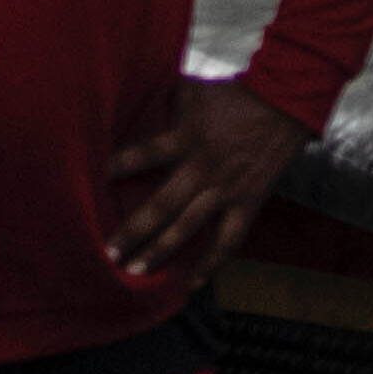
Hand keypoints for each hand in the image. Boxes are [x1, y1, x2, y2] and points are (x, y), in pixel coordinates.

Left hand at [102, 79, 302, 286]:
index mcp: (186, 138)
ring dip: (160, 251)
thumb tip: (132, 92)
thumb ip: (165, 100)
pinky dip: (211, 264)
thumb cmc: (239, 91)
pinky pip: (228, 240)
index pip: (140, 156)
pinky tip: (192, 284)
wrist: (288, 98)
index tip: (84, 185)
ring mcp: (226, 188)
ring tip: (135, 271)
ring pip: (188, 227)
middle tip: (107, 254)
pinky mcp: (249, 201)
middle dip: (131, 231)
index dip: (113, 170)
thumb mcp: (195, 89)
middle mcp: (202, 168)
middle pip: (160, 206)